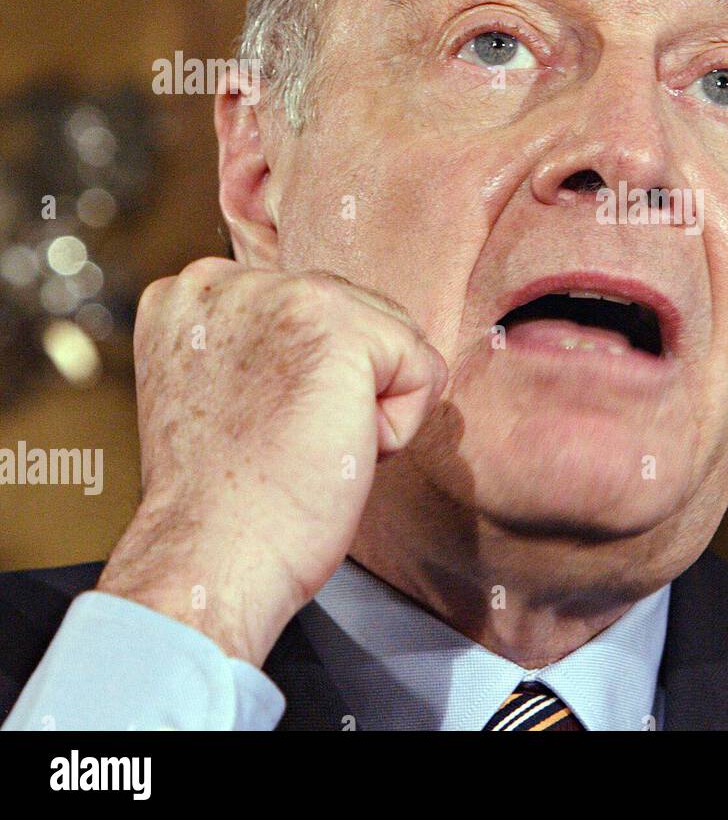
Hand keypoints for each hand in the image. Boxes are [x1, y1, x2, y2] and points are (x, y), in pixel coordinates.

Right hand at [96, 257, 446, 665]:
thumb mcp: (225, 389)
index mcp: (193, 291)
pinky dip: (399, 427)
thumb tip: (348, 339)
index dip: (308, 381)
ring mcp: (285, 295)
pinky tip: (336, 449)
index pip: (309, 310)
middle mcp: (230, 278)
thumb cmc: (226, 501)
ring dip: (371, 407)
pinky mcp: (341, 328)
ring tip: (303, 445)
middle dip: (345, 389)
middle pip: (358, 316)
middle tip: (282, 444)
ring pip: (393, 340)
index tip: (255, 429)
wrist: (210, 559)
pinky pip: (423, 370)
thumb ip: (265, 343)